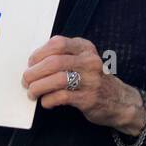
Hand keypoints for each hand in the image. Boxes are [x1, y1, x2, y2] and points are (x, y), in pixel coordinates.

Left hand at [22, 35, 145, 131]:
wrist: (120, 101)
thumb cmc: (94, 80)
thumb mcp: (84, 61)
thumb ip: (63, 58)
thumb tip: (32, 64)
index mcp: (86, 48)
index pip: (58, 43)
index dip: (39, 53)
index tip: (30, 63)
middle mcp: (90, 62)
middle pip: (54, 62)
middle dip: (34, 72)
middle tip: (26, 80)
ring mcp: (91, 80)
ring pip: (57, 79)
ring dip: (38, 87)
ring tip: (32, 92)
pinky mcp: (89, 99)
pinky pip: (61, 97)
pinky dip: (48, 100)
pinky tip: (46, 102)